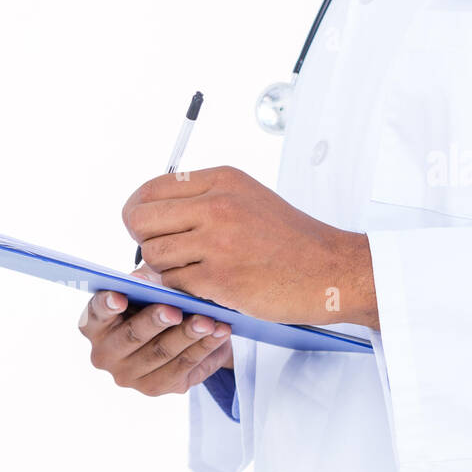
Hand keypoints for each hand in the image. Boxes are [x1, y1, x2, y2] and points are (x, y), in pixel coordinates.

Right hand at [78, 271, 231, 396]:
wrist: (171, 332)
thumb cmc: (150, 302)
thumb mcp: (146, 287)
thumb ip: (144, 282)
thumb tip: (145, 280)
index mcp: (94, 325)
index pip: (96, 313)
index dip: (107, 305)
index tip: (119, 297)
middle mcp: (104, 354)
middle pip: (132, 336)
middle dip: (156, 321)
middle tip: (176, 310)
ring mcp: (128, 375)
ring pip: (162, 353)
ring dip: (188, 335)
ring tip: (208, 320)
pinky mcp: (155, 388)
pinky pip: (184, 367)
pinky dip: (205, 348)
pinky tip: (220, 333)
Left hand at [121, 166, 378, 328]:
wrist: (333, 269)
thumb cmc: (290, 241)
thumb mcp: (247, 200)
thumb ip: (200, 204)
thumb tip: (145, 220)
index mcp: (222, 180)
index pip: (149, 190)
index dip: (138, 213)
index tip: (146, 229)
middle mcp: (217, 205)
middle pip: (139, 221)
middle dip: (143, 241)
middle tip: (164, 255)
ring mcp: (218, 242)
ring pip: (153, 255)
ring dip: (164, 270)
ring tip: (192, 273)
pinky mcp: (221, 278)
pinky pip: (173, 284)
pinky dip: (182, 291)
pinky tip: (206, 289)